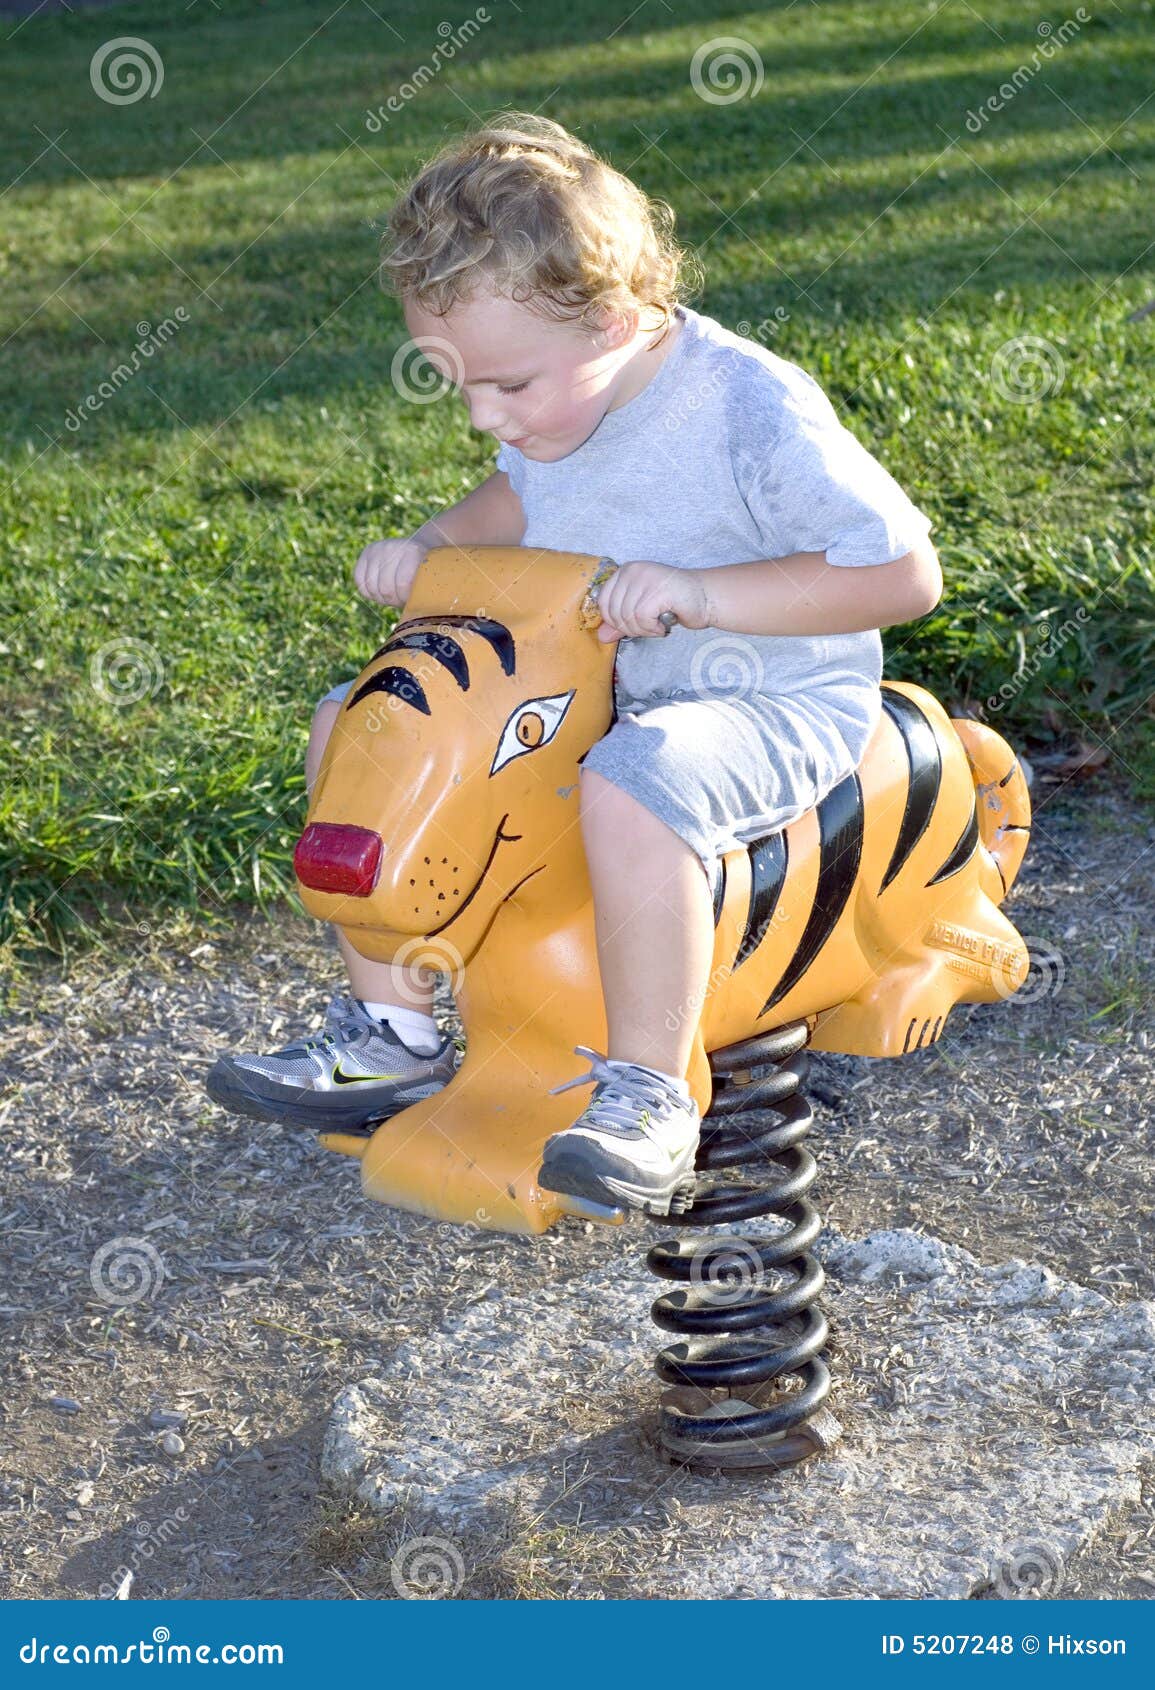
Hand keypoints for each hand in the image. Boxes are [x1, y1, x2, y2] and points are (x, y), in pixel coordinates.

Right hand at [353, 535, 428, 606]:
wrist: (418, 550)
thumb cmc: (425, 573)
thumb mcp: (429, 580)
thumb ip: (422, 593)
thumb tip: (411, 613)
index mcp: (412, 552)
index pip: (402, 584)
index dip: (404, 599)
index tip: (412, 600)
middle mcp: (393, 547)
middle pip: (385, 588)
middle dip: (394, 600)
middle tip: (402, 599)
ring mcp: (378, 548)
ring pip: (372, 587)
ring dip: (382, 598)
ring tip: (393, 596)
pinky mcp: (367, 552)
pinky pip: (361, 582)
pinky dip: (370, 592)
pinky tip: (381, 591)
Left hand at [594, 560, 710, 643]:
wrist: (705, 597)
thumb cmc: (674, 604)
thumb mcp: (641, 612)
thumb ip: (621, 622)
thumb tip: (602, 637)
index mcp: (625, 572)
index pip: (603, 601)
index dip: (614, 621)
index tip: (634, 624)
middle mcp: (633, 570)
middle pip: (614, 611)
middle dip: (631, 628)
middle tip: (649, 627)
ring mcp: (646, 578)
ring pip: (628, 616)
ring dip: (643, 630)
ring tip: (657, 626)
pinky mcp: (658, 589)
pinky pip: (642, 618)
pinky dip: (652, 629)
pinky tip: (663, 626)